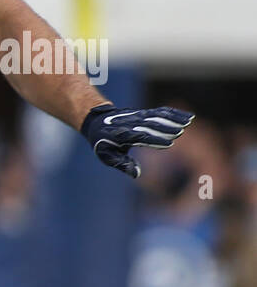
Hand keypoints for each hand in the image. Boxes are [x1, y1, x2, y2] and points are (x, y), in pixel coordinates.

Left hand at [80, 104, 194, 178]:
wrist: (97, 122)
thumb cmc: (103, 144)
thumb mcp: (107, 156)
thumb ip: (122, 164)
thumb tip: (136, 174)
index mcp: (121, 135)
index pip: (140, 137)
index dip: (154, 139)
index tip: (169, 143)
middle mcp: (131, 123)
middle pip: (150, 125)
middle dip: (165, 128)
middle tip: (180, 132)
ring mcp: (138, 116)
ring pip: (157, 116)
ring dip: (173, 118)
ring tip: (188, 122)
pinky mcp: (144, 113)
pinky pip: (160, 112)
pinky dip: (175, 113)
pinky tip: (189, 117)